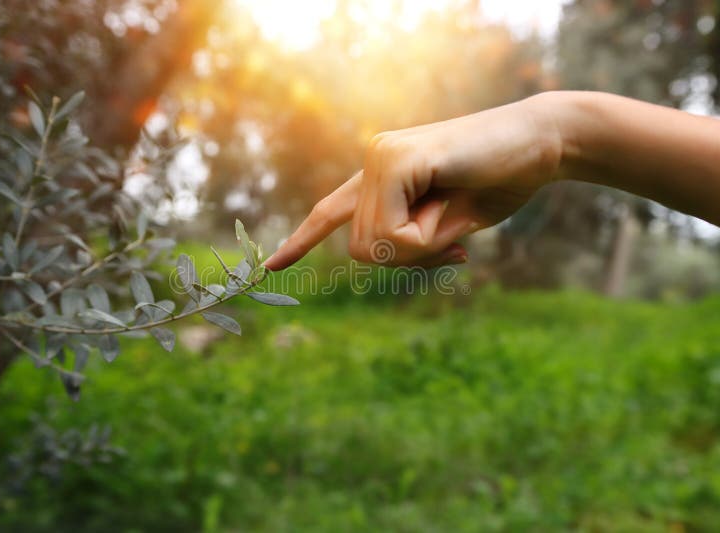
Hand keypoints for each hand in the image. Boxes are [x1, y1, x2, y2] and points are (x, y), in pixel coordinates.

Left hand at [265, 94, 561, 269]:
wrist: (542, 143)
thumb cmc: (498, 182)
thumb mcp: (445, 225)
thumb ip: (408, 240)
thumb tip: (379, 255)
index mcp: (381, 176)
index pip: (331, 211)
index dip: (302, 240)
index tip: (272, 266)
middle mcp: (372, 162)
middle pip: (364, 250)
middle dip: (410, 258)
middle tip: (451, 234)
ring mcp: (380, 156)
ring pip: (376, 245)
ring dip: (422, 245)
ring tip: (454, 208)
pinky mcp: (397, 158)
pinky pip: (394, 231)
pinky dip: (426, 236)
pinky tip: (451, 201)